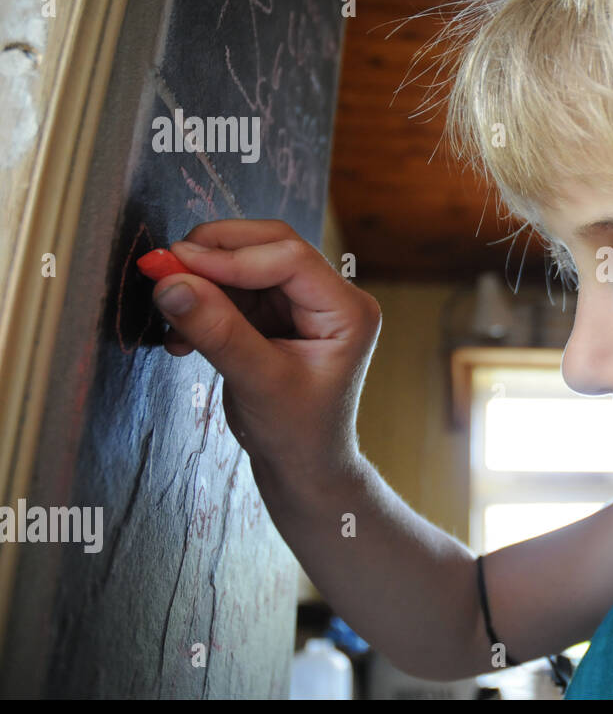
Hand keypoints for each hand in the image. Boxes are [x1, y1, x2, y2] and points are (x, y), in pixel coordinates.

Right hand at [149, 219, 380, 490]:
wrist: (302, 466)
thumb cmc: (297, 432)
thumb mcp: (258, 383)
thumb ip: (217, 331)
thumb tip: (170, 282)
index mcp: (348, 310)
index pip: (289, 258)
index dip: (231, 256)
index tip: (177, 265)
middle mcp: (332, 298)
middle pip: (269, 247)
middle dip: (214, 255)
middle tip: (163, 267)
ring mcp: (304, 304)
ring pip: (246, 265)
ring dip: (202, 282)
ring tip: (168, 311)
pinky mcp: (277, 315)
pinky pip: (234, 290)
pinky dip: (203, 303)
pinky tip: (180, 336)